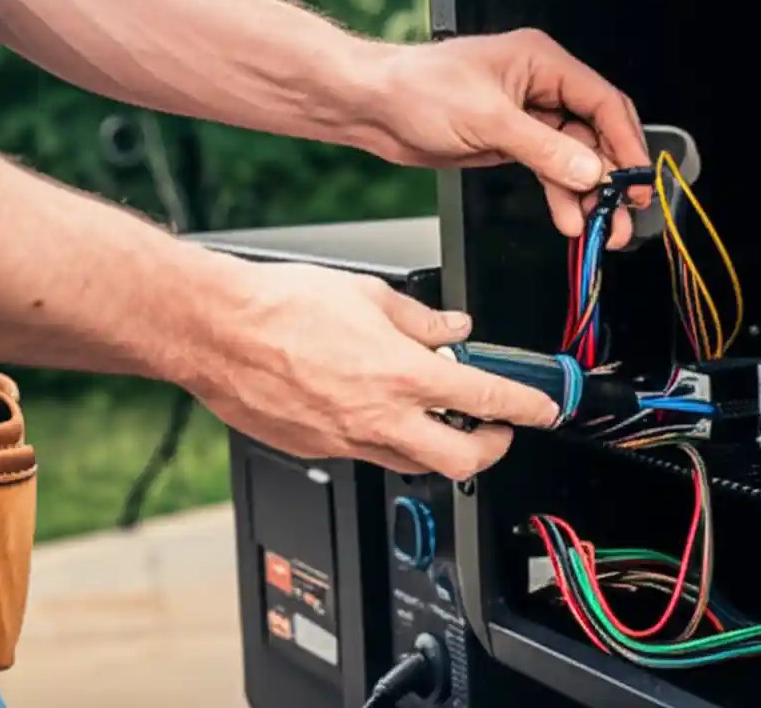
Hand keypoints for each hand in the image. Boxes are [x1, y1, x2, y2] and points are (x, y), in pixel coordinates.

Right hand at [190, 262, 558, 480]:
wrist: (216, 331)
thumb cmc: (282, 306)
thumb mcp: (369, 296)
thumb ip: (422, 320)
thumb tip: (454, 329)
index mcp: (402, 374)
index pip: (487, 401)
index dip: (527, 408)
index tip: (544, 409)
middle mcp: (380, 417)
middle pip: (461, 461)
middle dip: (491, 451)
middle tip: (497, 433)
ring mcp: (348, 440)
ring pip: (412, 463)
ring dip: (437, 448)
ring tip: (436, 419)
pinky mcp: (318, 449)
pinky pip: (365, 454)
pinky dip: (383, 438)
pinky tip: (373, 410)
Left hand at [363, 29, 651, 248]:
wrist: (374, 107)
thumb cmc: (418, 89)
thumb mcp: (488, 120)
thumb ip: (543, 149)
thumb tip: (590, 171)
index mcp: (543, 63)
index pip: (603, 103)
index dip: (626, 144)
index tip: (636, 181)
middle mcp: (540, 87)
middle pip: (595, 134)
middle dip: (611, 176)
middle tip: (623, 214)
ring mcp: (527, 117)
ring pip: (574, 158)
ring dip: (588, 194)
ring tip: (600, 229)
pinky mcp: (511, 143)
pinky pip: (550, 171)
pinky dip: (561, 196)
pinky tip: (570, 218)